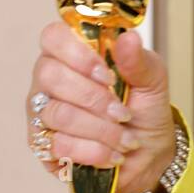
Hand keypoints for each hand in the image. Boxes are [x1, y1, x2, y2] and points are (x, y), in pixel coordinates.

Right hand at [27, 21, 176, 192]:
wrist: (149, 155)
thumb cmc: (145, 111)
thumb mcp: (152, 82)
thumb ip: (138, 60)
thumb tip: (129, 38)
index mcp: (73, 54)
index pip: (54, 37)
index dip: (78, 55)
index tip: (108, 76)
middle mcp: (49, 80)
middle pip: (50, 75)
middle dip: (94, 98)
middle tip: (123, 114)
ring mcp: (41, 112)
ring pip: (57, 113)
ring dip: (101, 130)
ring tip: (126, 139)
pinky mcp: (42, 145)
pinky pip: (58, 145)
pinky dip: (94, 151)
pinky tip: (112, 154)